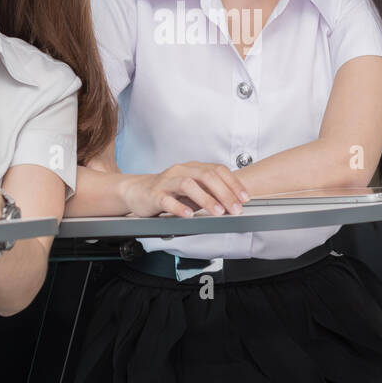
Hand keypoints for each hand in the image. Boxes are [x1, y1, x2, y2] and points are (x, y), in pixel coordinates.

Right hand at [120, 162, 249, 217]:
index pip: (217, 170)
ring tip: (217, 212)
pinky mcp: (154, 195)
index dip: (233, 183)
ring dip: (205, 199)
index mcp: (193, 168)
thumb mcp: (193, 189)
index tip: (245, 198)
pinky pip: (167, 200)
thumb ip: (210, 192)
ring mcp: (167, 182)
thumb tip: (234, 202)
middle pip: (206, 176)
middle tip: (235, 209)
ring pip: (188, 184)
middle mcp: (181, 171)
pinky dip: (179, 207)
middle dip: (224, 193)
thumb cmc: (168, 190)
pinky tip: (189, 215)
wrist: (137, 191)